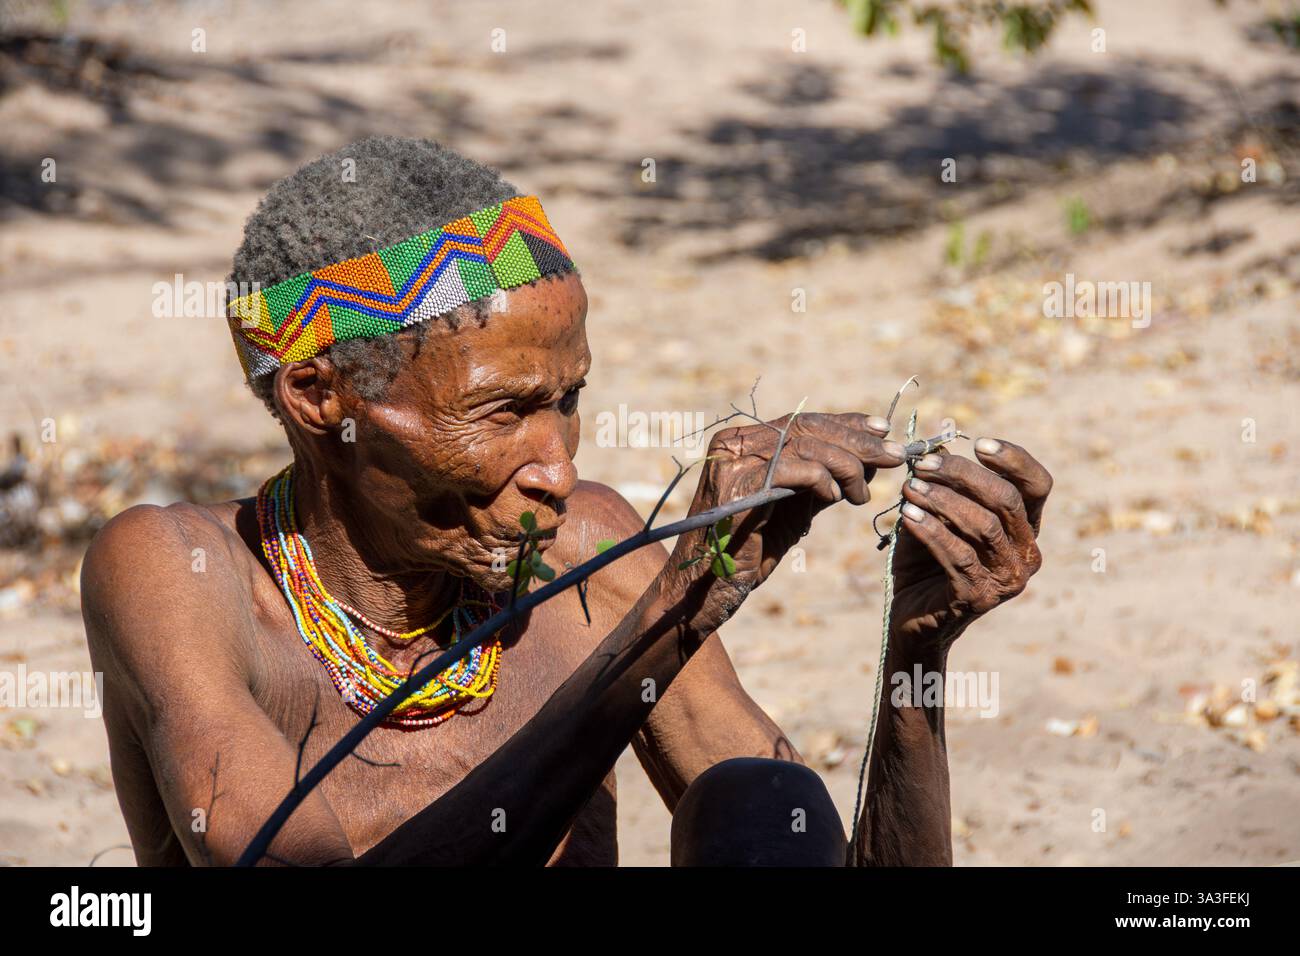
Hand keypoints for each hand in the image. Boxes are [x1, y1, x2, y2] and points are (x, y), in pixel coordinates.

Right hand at [664, 412, 905, 629]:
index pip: (803, 421)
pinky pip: (795, 470)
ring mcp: (732, 461)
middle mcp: (733, 443)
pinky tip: (836, 498)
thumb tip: (870, 459)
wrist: (704, 590)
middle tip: (897, 455)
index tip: (884, 430)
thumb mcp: (794, 508)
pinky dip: (823, 481)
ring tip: (863, 494)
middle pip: (808, 427)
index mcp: (743, 442)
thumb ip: (824, 480)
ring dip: (848, 466)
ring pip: (807, 446)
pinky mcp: (737, 485)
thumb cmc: (748, 552)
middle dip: (858, 441)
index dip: (847, 423)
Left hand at [889, 438, 1051, 656]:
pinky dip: (931, 531)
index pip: (1037, 485)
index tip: (980, 443)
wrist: (911, 617)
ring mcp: (1008, 579)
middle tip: (923, 464)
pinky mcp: (981, 597)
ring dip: (942, 501)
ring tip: (909, 487)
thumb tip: (937, 444)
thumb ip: (942, 484)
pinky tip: (907, 516)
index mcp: (1025, 528)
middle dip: (963, 475)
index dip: (1014, 459)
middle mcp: (1027, 554)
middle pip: (1006, 500)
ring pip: (983, 526)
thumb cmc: (925, 560)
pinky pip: (958, 555)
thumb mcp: (935, 514)